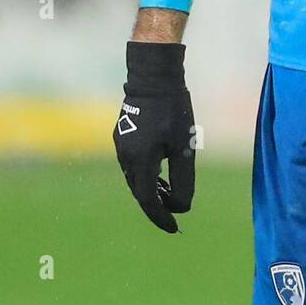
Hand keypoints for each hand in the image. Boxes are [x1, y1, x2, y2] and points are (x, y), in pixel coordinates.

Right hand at [113, 41, 195, 231]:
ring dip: (151, 191)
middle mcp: (125, 158)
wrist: (153, 76)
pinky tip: (160, 173)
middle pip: (140, 193)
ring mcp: (121, 146)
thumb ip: (183, 180)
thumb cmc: (172, 109)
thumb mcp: (184, 147)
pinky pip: (132, 165)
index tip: (175, 228)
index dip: (161, 217)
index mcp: (140, 162)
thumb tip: (181, 206)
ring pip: (135, 179)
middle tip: (174, 216)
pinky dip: (145, 175)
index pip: (149, 201)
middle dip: (156, 207)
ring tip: (170, 197)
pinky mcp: (121, 136)